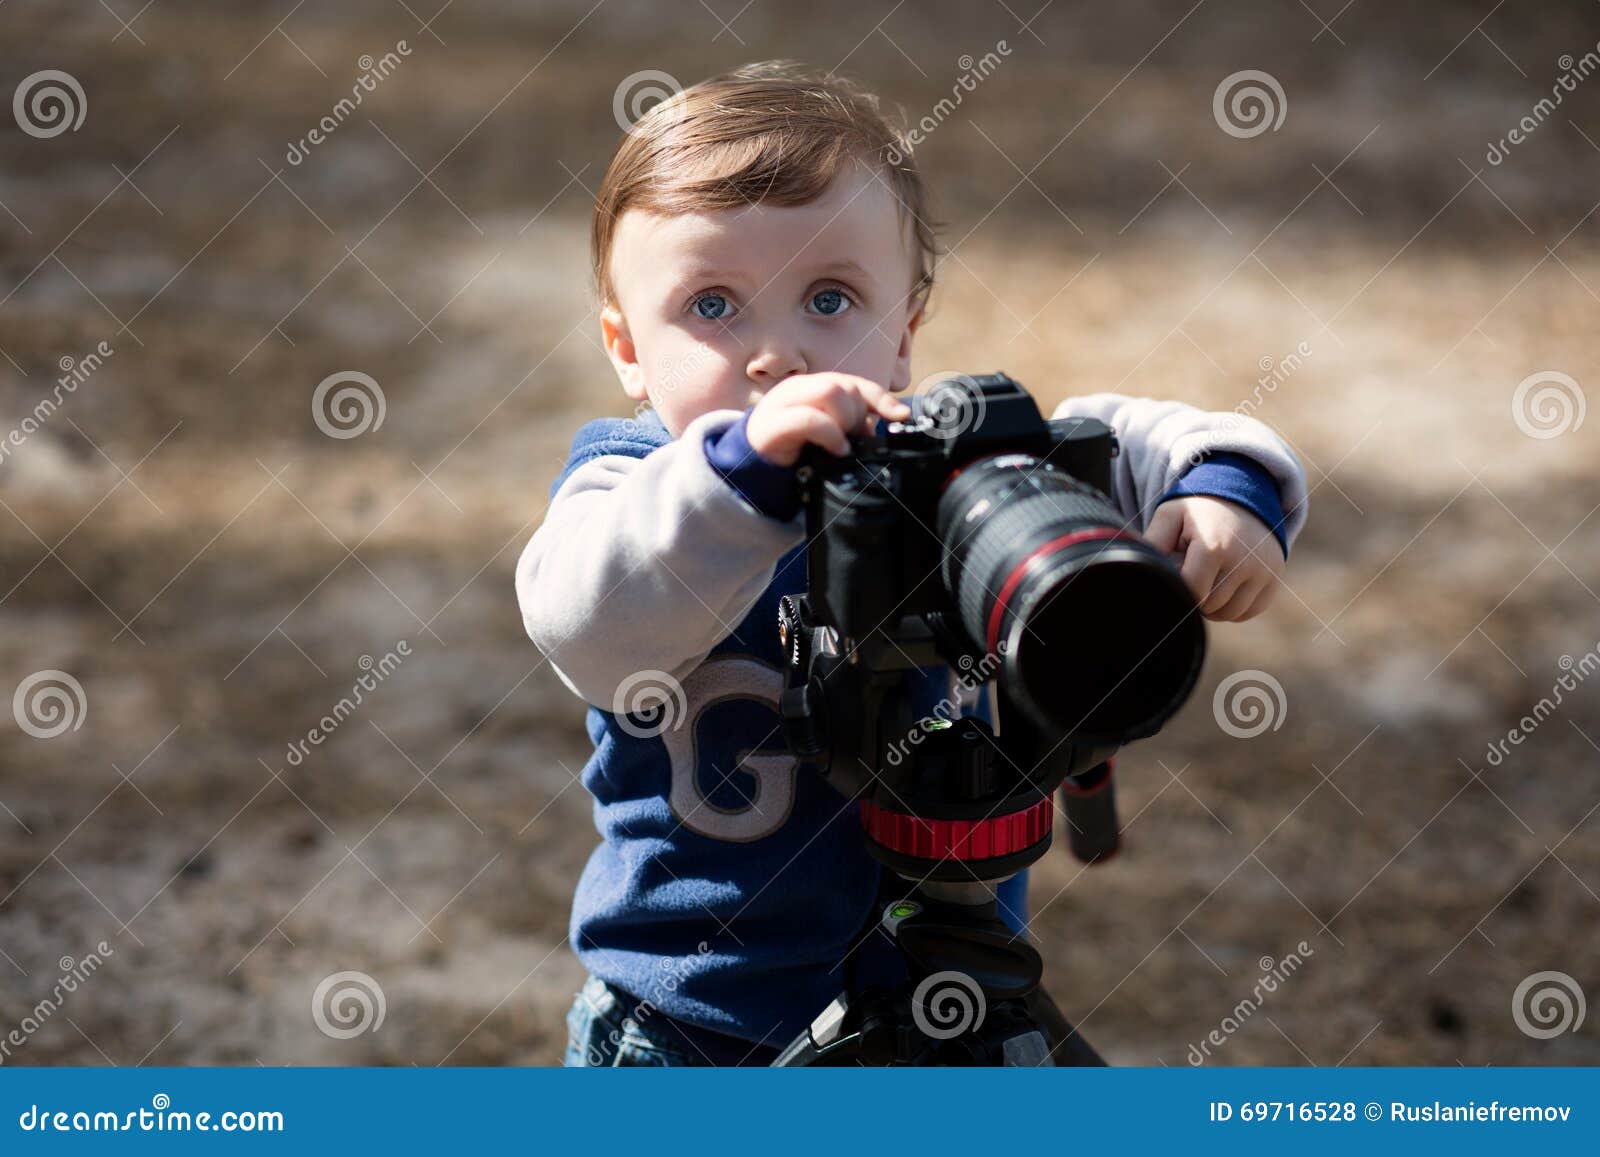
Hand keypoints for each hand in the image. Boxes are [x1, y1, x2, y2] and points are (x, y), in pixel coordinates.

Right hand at [745, 373, 910, 466]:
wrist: (747, 464)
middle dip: (858, 415)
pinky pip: (808, 418)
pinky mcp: (772, 425)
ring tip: (843, 443)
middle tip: (854, 439)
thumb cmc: (789, 449)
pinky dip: (829, 433)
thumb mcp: (825, 434)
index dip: (881, 398)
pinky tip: (836, 449)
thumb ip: (848, 425)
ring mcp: (783, 404)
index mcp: (813, 388)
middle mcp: (799, 389)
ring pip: (830, 392)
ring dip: (845, 420)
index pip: (854, 382)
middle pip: (844, 385)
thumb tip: (875, 429)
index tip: (900, 416)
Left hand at [1142, 495, 1284, 621]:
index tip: (1176, 574)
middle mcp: (1244, 561)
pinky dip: (1233, 607)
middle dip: (1194, 596)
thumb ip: (1152, 543)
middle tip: (1190, 572)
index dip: (1179, 589)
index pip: (1192, 593)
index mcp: (1214, 547)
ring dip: (1212, 606)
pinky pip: (1248, 612)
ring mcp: (1264, 571)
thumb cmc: (1198, 511)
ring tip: (1205, 580)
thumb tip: (1137, 571)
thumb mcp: (1170, 515)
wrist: (1242, 496)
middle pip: (1210, 606)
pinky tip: (1223, 586)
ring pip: (1229, 613)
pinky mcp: (1275, 578)